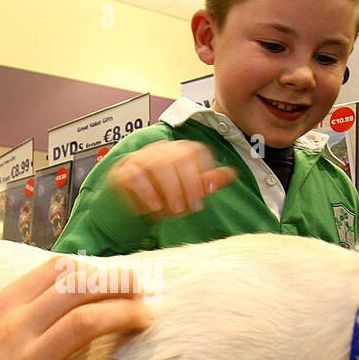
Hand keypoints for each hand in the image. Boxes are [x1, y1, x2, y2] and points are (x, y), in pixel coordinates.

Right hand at [0, 255, 151, 359]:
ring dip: (126, 316)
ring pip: (87, 323)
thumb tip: (44, 292)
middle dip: (121, 284)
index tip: (115, 280)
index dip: (96, 270)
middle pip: (81, 287)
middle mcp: (16, 329)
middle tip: (143, 293)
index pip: (59, 269)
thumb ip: (8, 308)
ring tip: (144, 320)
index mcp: (2, 307)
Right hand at [109, 140, 238, 218]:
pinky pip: (136, 175)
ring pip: (158, 165)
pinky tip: (154, 206)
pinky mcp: (126, 169)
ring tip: (174, 210)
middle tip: (189, 207)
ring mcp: (143, 157)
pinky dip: (147, 192)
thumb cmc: (165, 194)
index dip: (202, 173)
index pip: (195, 152)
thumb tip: (232, 174)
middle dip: (187, 185)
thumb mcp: (190, 190)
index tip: (205, 193)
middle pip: (178, 158)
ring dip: (169, 190)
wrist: (133, 201)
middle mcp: (163, 149)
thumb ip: (209, 182)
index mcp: (181, 150)